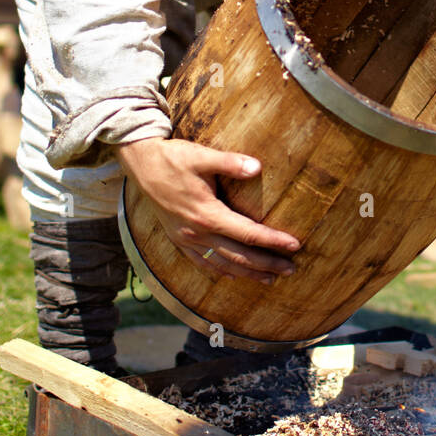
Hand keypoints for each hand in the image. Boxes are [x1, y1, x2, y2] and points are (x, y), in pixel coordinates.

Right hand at [116, 137, 299, 284]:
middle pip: (239, 255)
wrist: (140, 165)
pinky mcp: (178, 239)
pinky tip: (232, 275)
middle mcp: (197, 233)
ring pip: (222, 264)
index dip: (273, 241)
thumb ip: (230, 163)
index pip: (248, 233)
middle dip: (267, 264)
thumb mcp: (202, 156)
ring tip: (270, 279)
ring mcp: (186, 239)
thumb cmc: (173, 158)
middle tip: (291, 269)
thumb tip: (257, 167)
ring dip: (247, 273)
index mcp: (207, 215)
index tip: (295, 245)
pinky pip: (202, 263)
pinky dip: (220, 271)